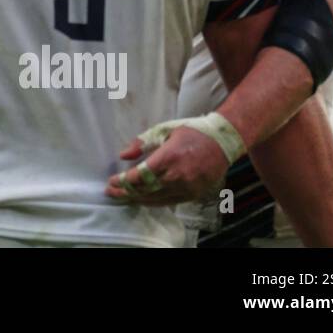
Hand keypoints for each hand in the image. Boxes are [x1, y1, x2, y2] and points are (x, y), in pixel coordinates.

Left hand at [105, 126, 229, 205]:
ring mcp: (187, 187)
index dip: (123, 181)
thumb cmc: (190, 133)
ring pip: (156, 198)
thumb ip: (141, 143)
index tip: (112, 181)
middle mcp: (178, 175)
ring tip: (123, 196)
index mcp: (169, 156)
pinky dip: (154, 201)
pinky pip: (169, 201)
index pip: (140, 175)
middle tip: (111, 191)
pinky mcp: (194, 194)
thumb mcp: (163, 130)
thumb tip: (123, 155)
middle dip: (126, 192)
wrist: (221, 142)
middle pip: (146, 189)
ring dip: (137, 198)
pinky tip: (143, 199)